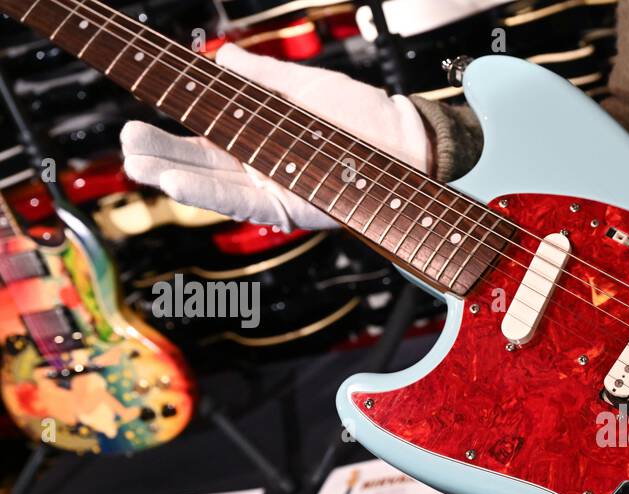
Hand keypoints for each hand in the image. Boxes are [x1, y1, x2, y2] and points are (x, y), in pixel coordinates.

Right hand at [120, 44, 431, 231]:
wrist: (406, 139)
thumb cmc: (363, 115)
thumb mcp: (301, 87)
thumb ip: (259, 76)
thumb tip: (220, 57)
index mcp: (258, 140)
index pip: (202, 136)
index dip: (169, 128)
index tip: (135, 116)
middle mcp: (261, 169)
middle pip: (199, 164)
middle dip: (160, 155)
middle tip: (127, 142)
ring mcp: (274, 189)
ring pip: (213, 187)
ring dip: (174, 175)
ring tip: (138, 163)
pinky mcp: (289, 207)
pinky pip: (242, 202)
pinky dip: (208, 192)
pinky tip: (176, 180)